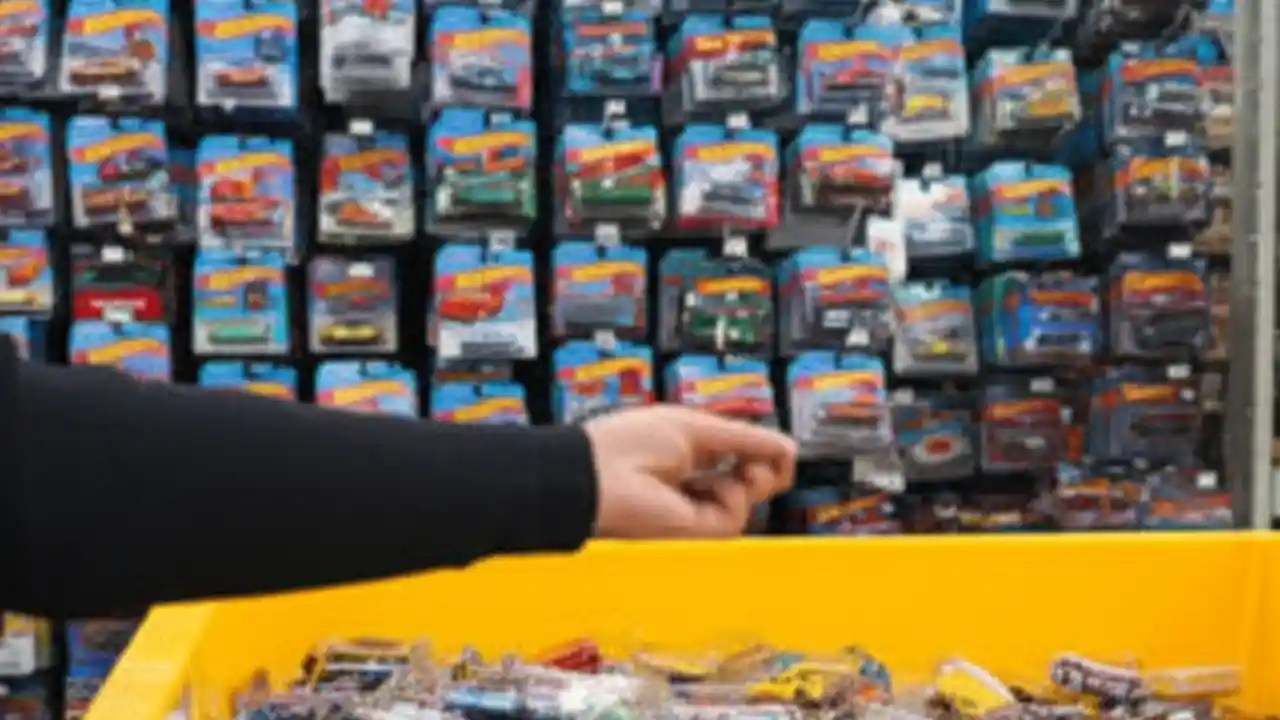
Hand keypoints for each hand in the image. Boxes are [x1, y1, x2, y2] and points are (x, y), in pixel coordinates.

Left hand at [584, 405, 796, 537]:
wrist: (597, 476)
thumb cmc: (630, 444)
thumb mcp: (696, 428)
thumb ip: (745, 437)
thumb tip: (787, 446)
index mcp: (691, 454)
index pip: (741, 454)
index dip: (761, 447)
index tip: (768, 442)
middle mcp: (697, 483)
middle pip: (754, 477)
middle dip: (769, 462)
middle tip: (762, 455)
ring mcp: (698, 510)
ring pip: (751, 498)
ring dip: (756, 477)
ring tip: (741, 468)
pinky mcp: (697, 533)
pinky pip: (737, 514)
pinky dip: (735, 495)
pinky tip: (714, 485)